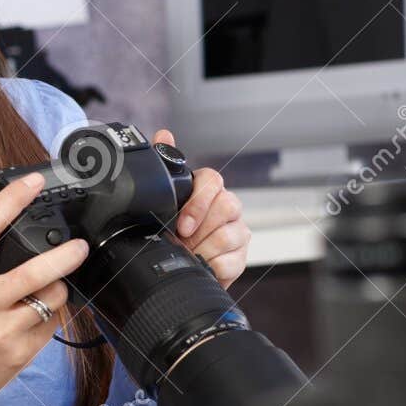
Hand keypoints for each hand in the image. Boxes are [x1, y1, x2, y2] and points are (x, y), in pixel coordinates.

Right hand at [0, 172, 90, 405]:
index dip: (12, 199)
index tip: (33, 181)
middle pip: (34, 270)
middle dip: (65, 254)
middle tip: (79, 245)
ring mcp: (2, 331)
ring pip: (51, 298)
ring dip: (59, 286)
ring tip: (54, 283)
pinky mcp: (20, 354)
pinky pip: (51, 323)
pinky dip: (52, 312)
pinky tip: (39, 312)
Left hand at [152, 129, 249, 286]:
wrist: (178, 270)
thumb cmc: (174, 234)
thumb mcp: (165, 202)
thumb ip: (166, 168)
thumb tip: (164, 135)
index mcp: (208, 192)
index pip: (213, 181)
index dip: (198, 202)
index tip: (182, 224)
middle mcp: (227, 208)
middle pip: (228, 205)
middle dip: (201, 228)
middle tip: (184, 240)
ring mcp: (237, 232)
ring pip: (230, 234)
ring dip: (204, 248)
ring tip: (190, 253)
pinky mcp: (241, 257)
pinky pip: (233, 260)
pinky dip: (214, 266)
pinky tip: (203, 266)